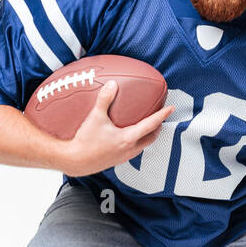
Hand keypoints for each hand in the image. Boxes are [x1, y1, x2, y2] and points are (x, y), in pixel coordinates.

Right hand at [59, 80, 174, 175]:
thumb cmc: (85, 141)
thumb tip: (112, 84)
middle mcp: (129, 149)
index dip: (162, 115)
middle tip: (160, 119)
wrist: (75, 161)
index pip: (151, 125)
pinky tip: (128, 137)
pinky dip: (136, 142)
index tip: (170, 109)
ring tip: (147, 127)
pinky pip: (133, 150)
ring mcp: (124, 156)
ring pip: (142, 146)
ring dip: (147, 136)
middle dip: (158, 128)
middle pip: (151, 138)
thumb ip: (105, 99)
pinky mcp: (117, 160)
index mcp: (128, 138)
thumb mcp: (95, 117)